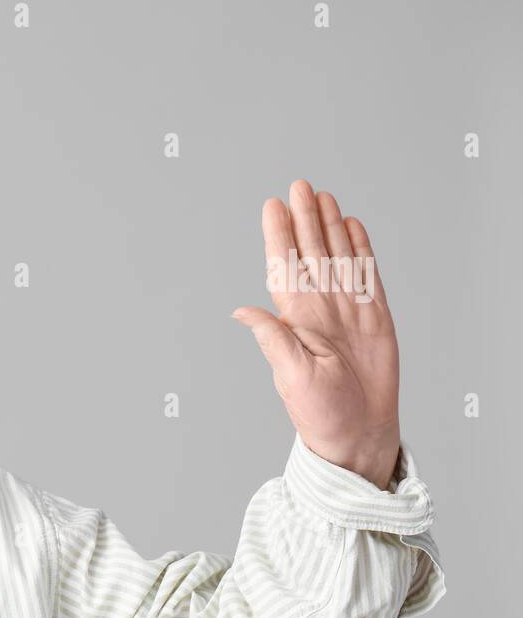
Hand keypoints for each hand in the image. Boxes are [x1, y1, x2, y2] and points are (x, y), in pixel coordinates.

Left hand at [233, 180, 400, 488]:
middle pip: (311, 252)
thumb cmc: (321, 412)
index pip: (285, 267)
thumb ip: (273, 339)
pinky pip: (367, 274)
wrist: (359, 432)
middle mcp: (320, 308)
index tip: (272, 205)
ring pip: (338, 256)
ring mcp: (348, 309)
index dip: (279, 236)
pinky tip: (352, 226)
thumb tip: (242, 310)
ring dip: (330, 227)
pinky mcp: (375, 316)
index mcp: (296, 319)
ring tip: (322, 196)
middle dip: (304, 219)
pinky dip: (361, 249)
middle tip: (299, 185)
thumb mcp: (292, 375)